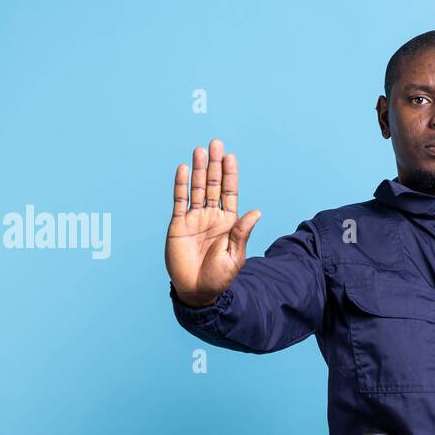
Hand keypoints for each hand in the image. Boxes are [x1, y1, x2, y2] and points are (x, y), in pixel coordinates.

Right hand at [166, 138, 261, 306]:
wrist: (196, 291)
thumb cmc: (218, 276)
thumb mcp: (234, 256)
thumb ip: (241, 233)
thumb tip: (256, 212)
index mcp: (228, 222)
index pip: (229, 192)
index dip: (230, 175)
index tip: (230, 157)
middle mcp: (211, 216)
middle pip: (212, 185)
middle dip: (214, 165)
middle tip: (215, 144)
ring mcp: (194, 219)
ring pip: (196, 189)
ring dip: (198, 169)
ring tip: (200, 150)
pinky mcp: (178, 224)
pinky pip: (179, 201)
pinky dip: (181, 185)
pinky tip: (184, 169)